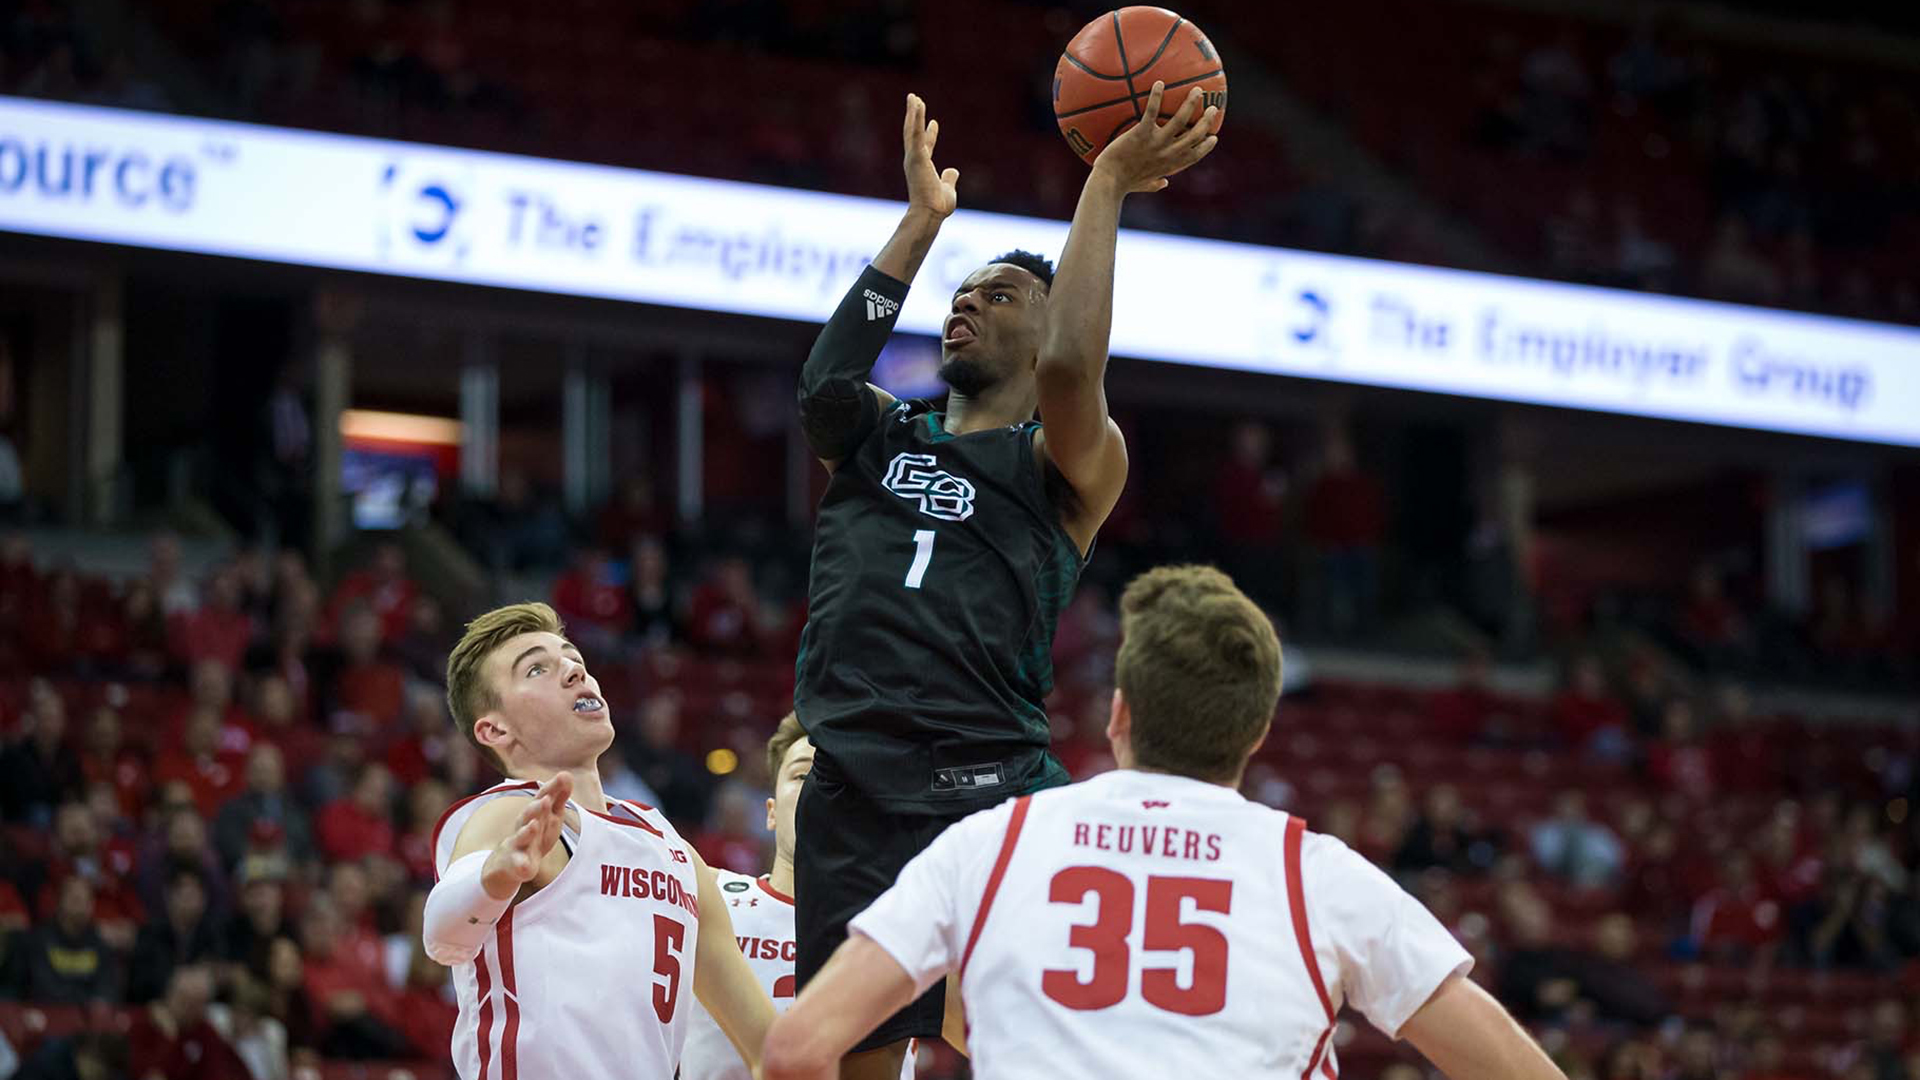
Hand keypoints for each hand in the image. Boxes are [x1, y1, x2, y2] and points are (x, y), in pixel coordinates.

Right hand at [482, 771, 572, 898]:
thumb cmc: (534, 834)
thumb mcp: (550, 816)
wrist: (508, 863)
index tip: (564, 777)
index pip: (543, 798)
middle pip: (529, 815)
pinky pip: (518, 865)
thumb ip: (558, 797)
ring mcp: (518, 845)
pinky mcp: (516, 864)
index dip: (553, 788)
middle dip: (537, 807)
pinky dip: (521, 865)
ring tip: (534, 825)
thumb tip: (567, 774)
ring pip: (520, 837)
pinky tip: (525, 867)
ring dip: (527, 831)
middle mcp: (524, 826)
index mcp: (535, 814)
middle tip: (546, 800)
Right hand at [902, 93, 958, 218]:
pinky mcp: (915, 156)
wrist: (930, 213)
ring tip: (913, 97)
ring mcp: (914, 158)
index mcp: (923, 167)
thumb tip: (953, 170)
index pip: (926, 146)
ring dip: (912, 112)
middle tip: (915, 100)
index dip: (930, 134)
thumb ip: (950, 178)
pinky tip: (916, 105)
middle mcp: (915, 161)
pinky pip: (914, 133)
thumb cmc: (937, 206)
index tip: (934, 122)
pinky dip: (915, 118)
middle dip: (914, 116)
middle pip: (913, 133)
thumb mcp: (948, 189)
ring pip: (911, 130)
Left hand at [1090, 81, 1218, 193]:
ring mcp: (1156, 143)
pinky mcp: (1141, 134)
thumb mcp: (1144, 185)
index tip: (1214, 137)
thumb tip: (1163, 183)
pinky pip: (1152, 112)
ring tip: (1197, 90)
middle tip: (1213, 108)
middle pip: (1195, 135)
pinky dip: (1156, 96)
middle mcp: (1167, 154)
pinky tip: (1159, 83)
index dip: (1206, 147)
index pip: (1194, 156)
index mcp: (1169, 166)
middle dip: (1207, 121)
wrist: (1108, 182)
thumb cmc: (1122, 184)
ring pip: (1180, 120)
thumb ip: (1155, 184)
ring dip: (1191, 104)